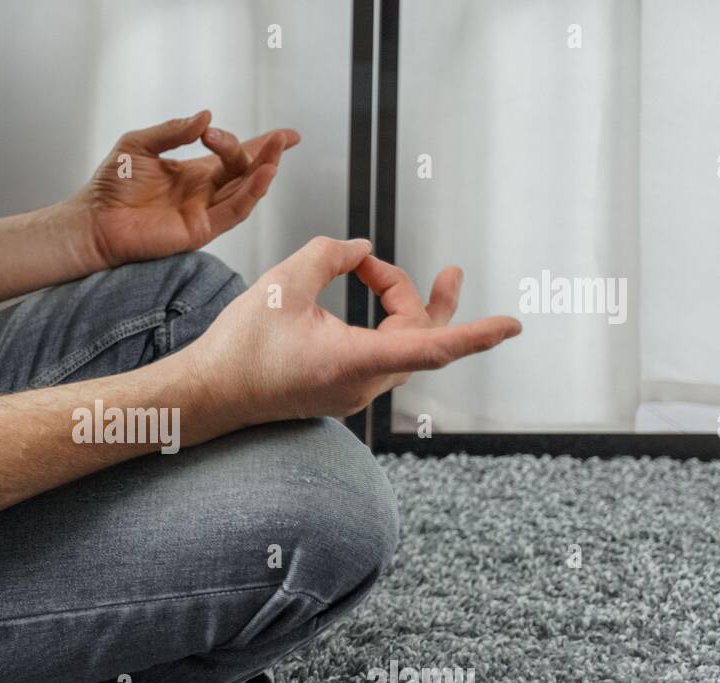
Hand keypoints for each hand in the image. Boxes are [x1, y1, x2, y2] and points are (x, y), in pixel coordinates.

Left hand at [68, 111, 298, 268]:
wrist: (94, 219)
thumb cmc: (111, 185)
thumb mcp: (140, 143)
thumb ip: (173, 130)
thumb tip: (205, 116)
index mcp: (193, 172)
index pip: (236, 156)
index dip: (263, 145)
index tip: (289, 134)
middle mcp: (204, 192)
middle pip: (245, 170)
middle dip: (263, 152)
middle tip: (271, 139)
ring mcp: (204, 212)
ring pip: (245, 191)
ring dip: (263, 171)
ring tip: (275, 152)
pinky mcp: (200, 230)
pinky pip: (233, 212)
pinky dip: (251, 193)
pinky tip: (262, 175)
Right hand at [187, 237, 521, 423]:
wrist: (207, 395)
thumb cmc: (240, 347)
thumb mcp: (284, 283)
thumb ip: (330, 255)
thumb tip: (362, 250)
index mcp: (353, 360)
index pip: (432, 347)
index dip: (476, 333)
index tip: (512, 326)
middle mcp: (361, 384)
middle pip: (418, 337)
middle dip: (411, 293)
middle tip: (406, 265)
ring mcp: (351, 392)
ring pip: (399, 347)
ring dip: (394, 307)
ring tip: (369, 270)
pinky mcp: (338, 391)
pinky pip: (377, 355)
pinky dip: (376, 325)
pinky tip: (355, 302)